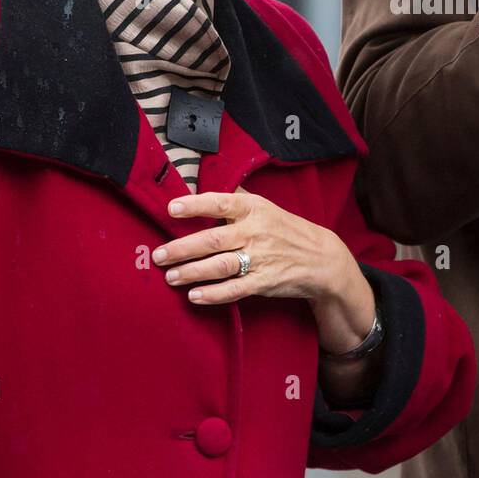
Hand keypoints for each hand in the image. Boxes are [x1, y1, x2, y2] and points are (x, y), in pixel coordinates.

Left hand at [155, 189, 375, 354]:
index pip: (220, 202)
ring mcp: (260, 258)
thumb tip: (203, 181)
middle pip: (212, 239)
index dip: (195, 205)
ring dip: (191, 272)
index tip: (171, 209)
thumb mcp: (265, 207)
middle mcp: (255, 232)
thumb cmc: (285, 229)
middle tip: (158, 255)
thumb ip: (237, 198)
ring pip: (219, 266)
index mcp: (254, 208)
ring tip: (170, 277)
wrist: (320, 258)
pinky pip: (234, 289)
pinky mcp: (263, 282)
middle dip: (182, 248)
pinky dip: (213, 294)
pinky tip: (194, 296)